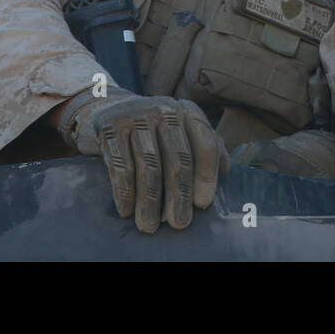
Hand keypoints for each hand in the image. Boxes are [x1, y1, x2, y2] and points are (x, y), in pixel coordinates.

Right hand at [57, 88, 226, 233]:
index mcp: (187, 111)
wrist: (108, 108)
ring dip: (150, 202)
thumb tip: (226, 169)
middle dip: (180, 196)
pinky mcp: (111, 127)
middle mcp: (165, 110)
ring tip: (151, 225)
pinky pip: (121, 166)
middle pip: (179, 158)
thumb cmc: (153, 128)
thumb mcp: (181, 130)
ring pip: (149, 166)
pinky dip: (125, 193)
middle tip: (179, 223)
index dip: (207, 176)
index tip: (203, 203)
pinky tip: (127, 211)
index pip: (206, 145)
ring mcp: (137, 116)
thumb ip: (206, 146)